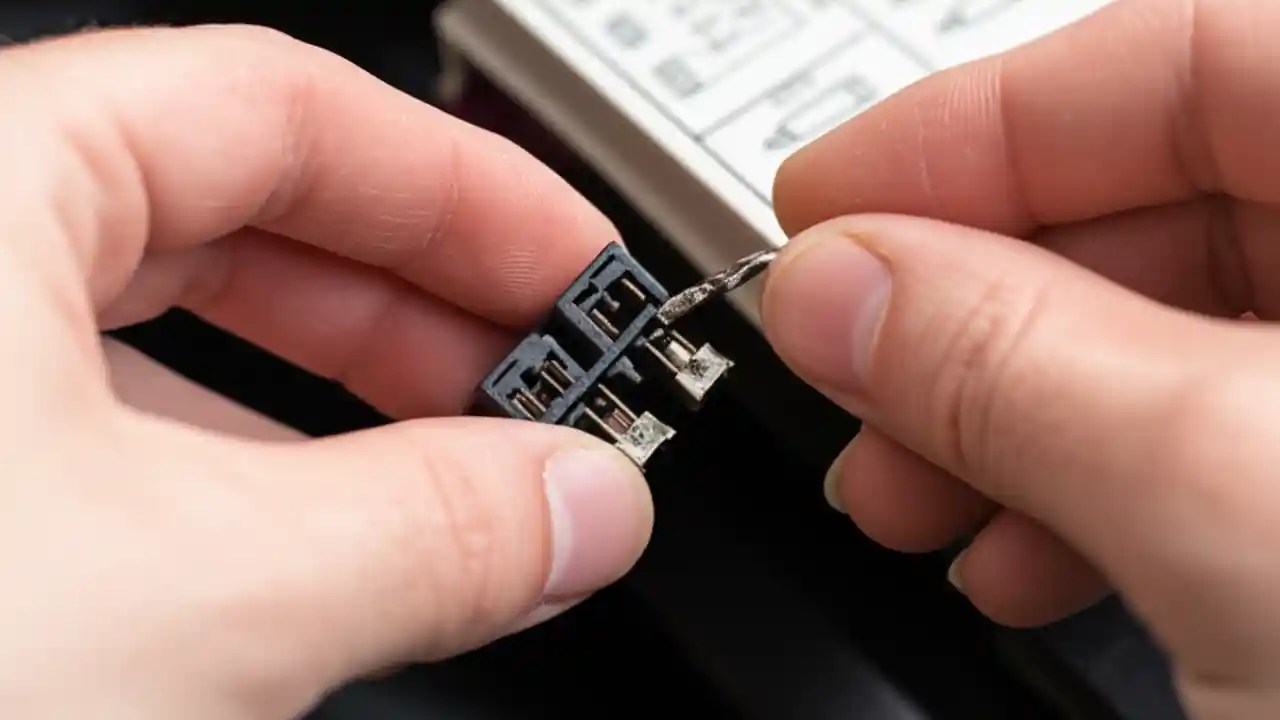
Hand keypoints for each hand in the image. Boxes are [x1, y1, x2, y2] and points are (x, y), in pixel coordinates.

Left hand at [0, 25, 652, 717]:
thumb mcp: (196, 598)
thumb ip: (427, 534)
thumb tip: (579, 502)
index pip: (279, 107)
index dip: (463, 192)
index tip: (575, 273)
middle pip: (231, 213)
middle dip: (414, 310)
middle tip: (542, 388)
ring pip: (166, 339)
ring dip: (337, 415)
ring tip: (458, 490)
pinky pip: (102, 439)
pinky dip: (234, 487)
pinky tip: (314, 555)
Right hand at [761, 0, 1279, 715]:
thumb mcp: (1231, 503)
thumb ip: (1014, 369)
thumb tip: (835, 288)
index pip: (1188, 58)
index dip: (978, 126)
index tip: (826, 208)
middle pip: (1162, 204)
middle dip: (969, 304)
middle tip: (846, 370)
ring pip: (1167, 339)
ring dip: (1003, 415)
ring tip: (910, 498)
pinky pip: (1208, 445)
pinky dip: (1087, 492)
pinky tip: (1017, 553)